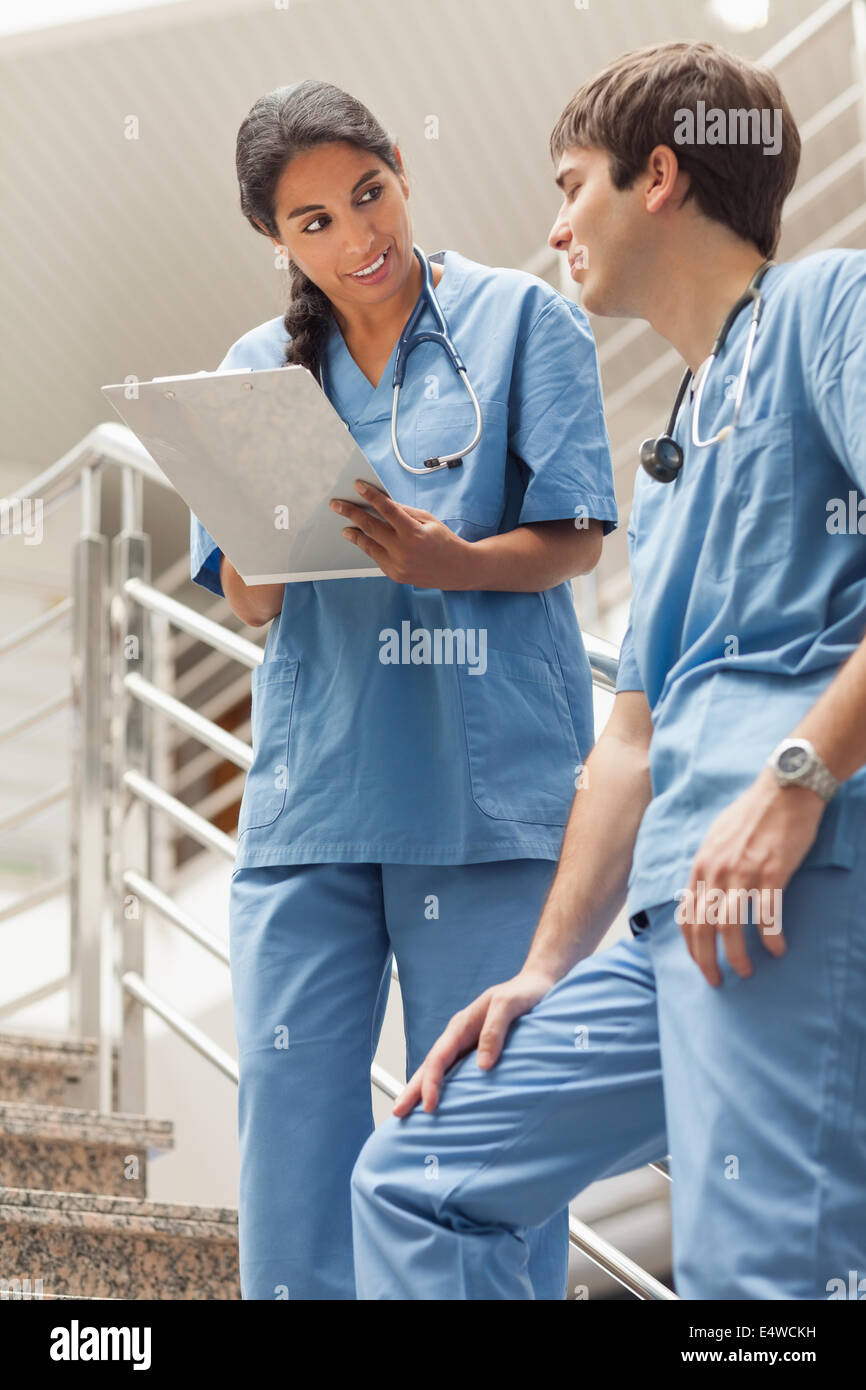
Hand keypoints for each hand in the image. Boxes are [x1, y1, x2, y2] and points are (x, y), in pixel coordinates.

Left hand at [329, 480, 472, 587]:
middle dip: (351, 514)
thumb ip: (404, 512)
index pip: (387, 509)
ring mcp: (398, 566)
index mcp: (414, 533)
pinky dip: (370, 548)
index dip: (371, 496)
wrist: (458, 569)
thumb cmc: (444, 541)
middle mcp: (403, 550)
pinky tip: (363, 541)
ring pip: (369, 546)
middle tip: (337, 505)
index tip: (358, 486)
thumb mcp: (428, 520)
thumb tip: (383, 502)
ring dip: (355, 535)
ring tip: (345, 528)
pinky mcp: (395, 575)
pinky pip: (377, 558)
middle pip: (371, 528)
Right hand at [392, 968, 556, 1116]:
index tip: (429, 1106)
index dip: (431, 1082)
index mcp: (462, 1025)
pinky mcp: (477, 1050)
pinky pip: (455, 1070)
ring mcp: (466, 1044)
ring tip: (409, 1112)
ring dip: (423, 1088)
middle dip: (413, 1088)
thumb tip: (483, 1066)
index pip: (439, 1057)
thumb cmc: (524, 993)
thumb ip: (494, 1031)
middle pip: (430, 1065)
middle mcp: (459, 1036)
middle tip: (398, 1113)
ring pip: (439, 1069)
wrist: (537, 984)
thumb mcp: (509, 1005)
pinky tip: (440, 1100)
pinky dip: (442, 1085)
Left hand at [680, 766, 826, 985]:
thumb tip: (702, 895)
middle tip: (716, 981)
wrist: (784, 789)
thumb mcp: (717, 838)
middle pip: (703, 927)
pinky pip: (766, 915)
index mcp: (701, 864)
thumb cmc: (752, 814)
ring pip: (730, 927)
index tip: (700, 963)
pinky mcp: (771, 872)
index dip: (691, 945)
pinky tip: (777, 949)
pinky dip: (771, 938)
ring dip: (737, 956)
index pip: (687, 915)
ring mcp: (742, 872)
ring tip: (746, 971)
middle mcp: (716, 870)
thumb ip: (708, 866)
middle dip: (707, 960)